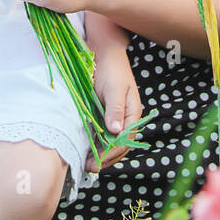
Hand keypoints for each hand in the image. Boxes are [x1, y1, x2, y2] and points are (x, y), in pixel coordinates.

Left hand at [86, 45, 143, 173]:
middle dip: (106, 158)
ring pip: (110, 142)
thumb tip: (116, 131)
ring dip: (100, 153)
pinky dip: (96, 143)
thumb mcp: (114, 88)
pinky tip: (86, 149)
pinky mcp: (105, 114)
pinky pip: (102, 133)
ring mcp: (115, 117)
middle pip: (119, 145)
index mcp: (133, 113)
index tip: (99, 161)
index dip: (112, 152)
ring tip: (87, 162)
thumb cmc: (111, 68)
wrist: (102, 52)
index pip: (125, 140)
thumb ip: (115, 109)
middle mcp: (125, 118)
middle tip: (90, 167)